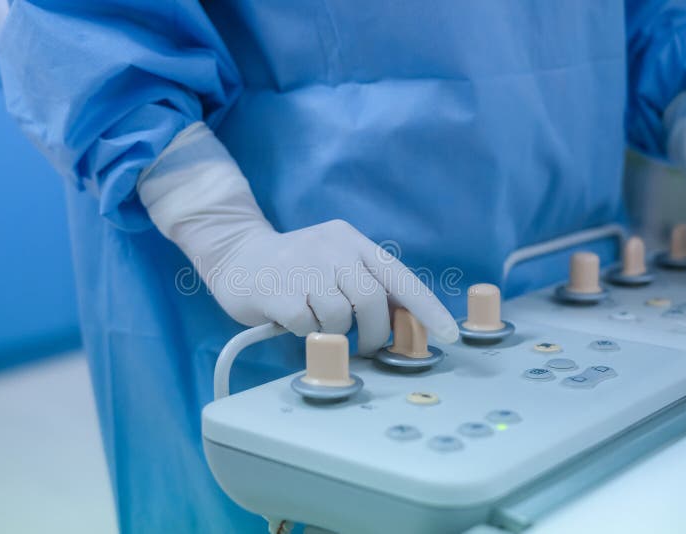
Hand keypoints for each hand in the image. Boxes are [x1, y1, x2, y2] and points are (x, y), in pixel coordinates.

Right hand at [195, 219, 458, 353]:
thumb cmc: (296, 268)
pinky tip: (295, 320)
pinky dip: (306, 333)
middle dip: (374, 333)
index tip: (449, 336)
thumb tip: (405, 325)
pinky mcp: (279, 290)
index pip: (399, 278)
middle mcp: (332, 249)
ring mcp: (304, 267)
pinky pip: (308, 327)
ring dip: (334, 332)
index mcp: (352, 242)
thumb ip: (367, 286)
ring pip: (340, 317)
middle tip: (365, 345)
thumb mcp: (335, 263)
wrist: (236, 253)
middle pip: (373, 302)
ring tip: (318, 323)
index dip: (427, 310)